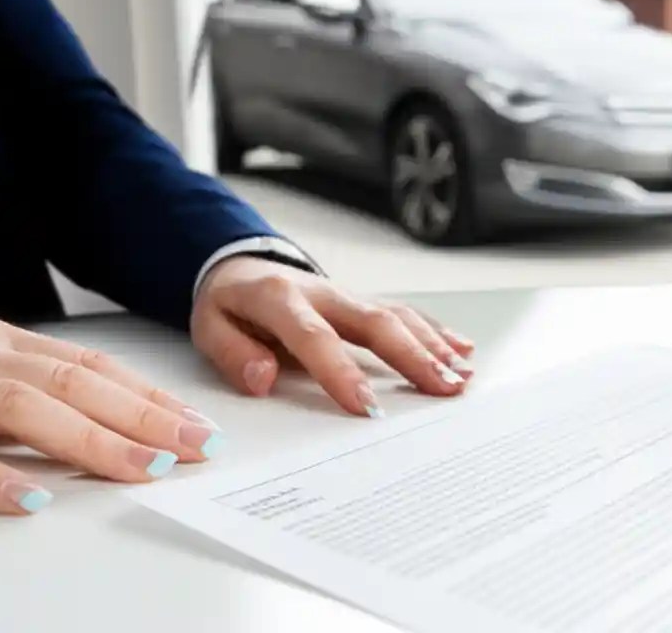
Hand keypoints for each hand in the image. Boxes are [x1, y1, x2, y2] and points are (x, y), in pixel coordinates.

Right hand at [0, 317, 218, 513]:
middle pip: (70, 381)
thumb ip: (25, 389)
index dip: (147, 394)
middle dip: (140, 416)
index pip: (88, 365)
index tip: (198, 424)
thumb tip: (108, 425)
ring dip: (89, 439)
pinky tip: (29, 502)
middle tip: (192, 447)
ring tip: (141, 468)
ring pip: (20, 406)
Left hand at [191, 257, 474, 416]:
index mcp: (280, 298)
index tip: (366, 407)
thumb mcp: (209, 326)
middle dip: (413, 357)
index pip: (315, 337)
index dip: (341, 371)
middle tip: (442, 389)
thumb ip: (233, 353)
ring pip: (398, 316)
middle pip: (376, 322)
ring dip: (434, 347)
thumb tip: (262, 378)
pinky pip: (406, 312)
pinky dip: (436, 331)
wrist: (242, 264)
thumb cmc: (230, 304)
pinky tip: (462, 350)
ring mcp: (349, 295)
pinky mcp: (364, 301)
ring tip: (461, 377)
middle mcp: (323, 292)